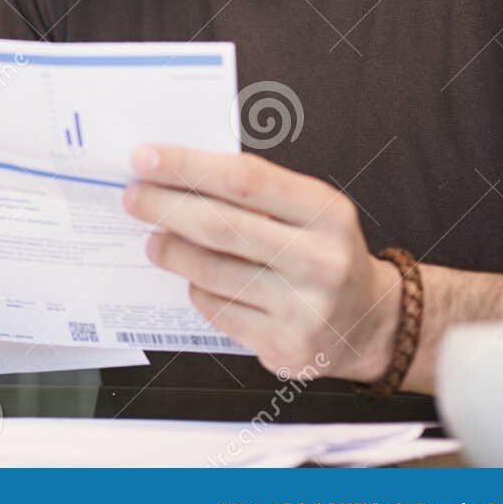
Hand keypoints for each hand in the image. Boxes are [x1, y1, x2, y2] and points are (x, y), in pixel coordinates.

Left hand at [121, 144, 402, 381]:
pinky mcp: (284, 345)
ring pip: (211, 272)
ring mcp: (304, 308)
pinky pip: (217, 309)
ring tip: (155, 241)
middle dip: (164, 207)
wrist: (370, 323)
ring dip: (171, 252)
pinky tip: (194, 279)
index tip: (144, 158)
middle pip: (220, 226)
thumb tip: (172, 174)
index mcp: (326, 212)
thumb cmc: (321, 250)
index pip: (244, 180)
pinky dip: (197, 289)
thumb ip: (253, 191)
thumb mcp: (307, 209)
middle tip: (132, 197)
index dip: (187, 167)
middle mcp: (321, 259)